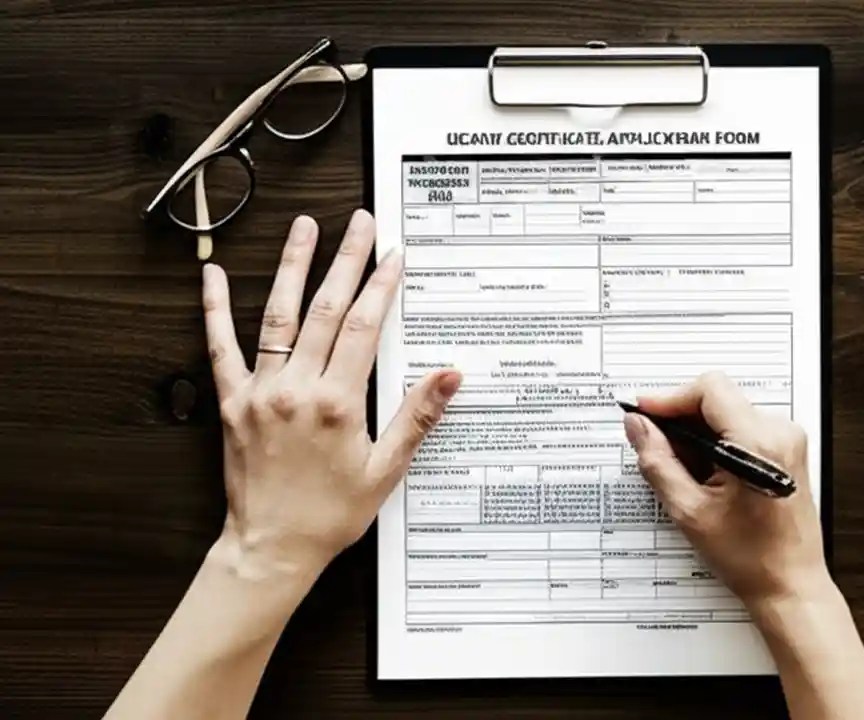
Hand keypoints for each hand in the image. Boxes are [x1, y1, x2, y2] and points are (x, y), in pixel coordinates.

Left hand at [201, 210, 460, 578]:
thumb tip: (449, 376)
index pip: (363, 328)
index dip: (381, 286)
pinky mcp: (232, 402)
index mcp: (338, 403)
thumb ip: (417, 416)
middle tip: (361, 223)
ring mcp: (260, 392)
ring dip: (293, 266)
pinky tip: (211, 276)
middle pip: (325, 309)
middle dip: (347, 260)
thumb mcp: (386, 470)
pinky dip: (215, 309)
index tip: (394, 255)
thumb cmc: (329, 515)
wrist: (272, 549)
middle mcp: (297, 389)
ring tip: (304, 228)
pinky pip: (221, 347)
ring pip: (278, 315)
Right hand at [623, 372, 829, 610]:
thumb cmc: (753, 558)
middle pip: (717, 398)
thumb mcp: (690, 511)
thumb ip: (658, 462)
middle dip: (681, 419)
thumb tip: (638, 427)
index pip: (709, 389)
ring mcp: (787, 440)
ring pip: (727, 412)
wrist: (791, 585)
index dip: (670, 398)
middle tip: (656, 448)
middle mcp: (781, 434)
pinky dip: (716, 442)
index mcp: (760, 443)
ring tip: (686, 473)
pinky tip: (706, 475)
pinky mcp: (786, 450)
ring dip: (698, 433)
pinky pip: (742, 428)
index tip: (646, 415)